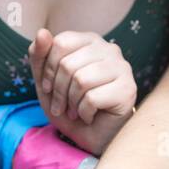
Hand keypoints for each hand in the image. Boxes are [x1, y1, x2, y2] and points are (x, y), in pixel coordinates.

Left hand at [27, 28, 137, 154]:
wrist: (93, 136)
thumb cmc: (70, 106)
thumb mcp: (46, 82)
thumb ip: (40, 56)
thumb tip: (42, 32)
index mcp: (90, 41)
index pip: (61, 42)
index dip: (48, 69)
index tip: (49, 88)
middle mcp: (110, 49)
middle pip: (68, 64)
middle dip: (59, 91)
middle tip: (62, 107)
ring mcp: (122, 67)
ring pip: (81, 80)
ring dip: (71, 103)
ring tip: (75, 111)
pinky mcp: (128, 89)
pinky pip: (93, 98)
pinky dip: (84, 113)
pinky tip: (90, 116)